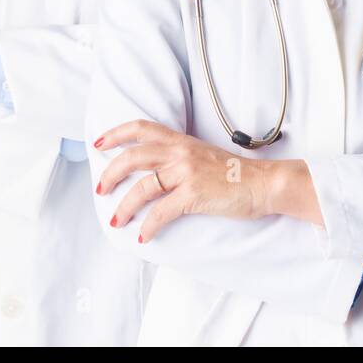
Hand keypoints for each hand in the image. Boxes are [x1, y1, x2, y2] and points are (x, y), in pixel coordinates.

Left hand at [94, 120, 292, 242]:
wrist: (263, 183)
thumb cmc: (235, 174)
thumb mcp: (203, 155)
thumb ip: (179, 157)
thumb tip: (156, 172)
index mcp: (181, 141)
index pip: (142, 128)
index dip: (116, 134)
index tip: (100, 143)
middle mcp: (180, 152)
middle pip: (133, 157)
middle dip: (110, 173)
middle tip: (101, 189)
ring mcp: (186, 172)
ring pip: (142, 187)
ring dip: (124, 206)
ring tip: (116, 220)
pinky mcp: (194, 194)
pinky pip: (161, 211)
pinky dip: (149, 225)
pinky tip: (144, 235)